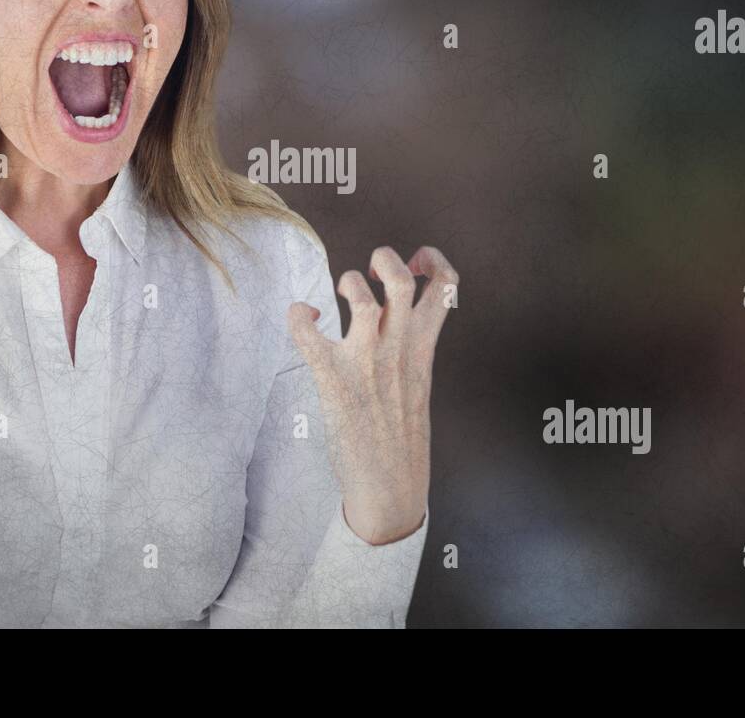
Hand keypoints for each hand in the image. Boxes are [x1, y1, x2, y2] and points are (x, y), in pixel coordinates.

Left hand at [288, 245, 457, 544]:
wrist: (389, 486)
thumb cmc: (399, 437)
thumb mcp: (419, 384)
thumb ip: (411, 350)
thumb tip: (394, 324)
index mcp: (423, 348)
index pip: (446, 287)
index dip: (434, 261)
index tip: (417, 264)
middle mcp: (398, 348)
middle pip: (399, 279)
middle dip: (384, 258)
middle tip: (372, 274)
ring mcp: (366, 361)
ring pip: (359, 296)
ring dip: (347, 282)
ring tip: (341, 295)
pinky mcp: (333, 377)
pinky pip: (307, 330)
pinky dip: (299, 314)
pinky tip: (304, 318)